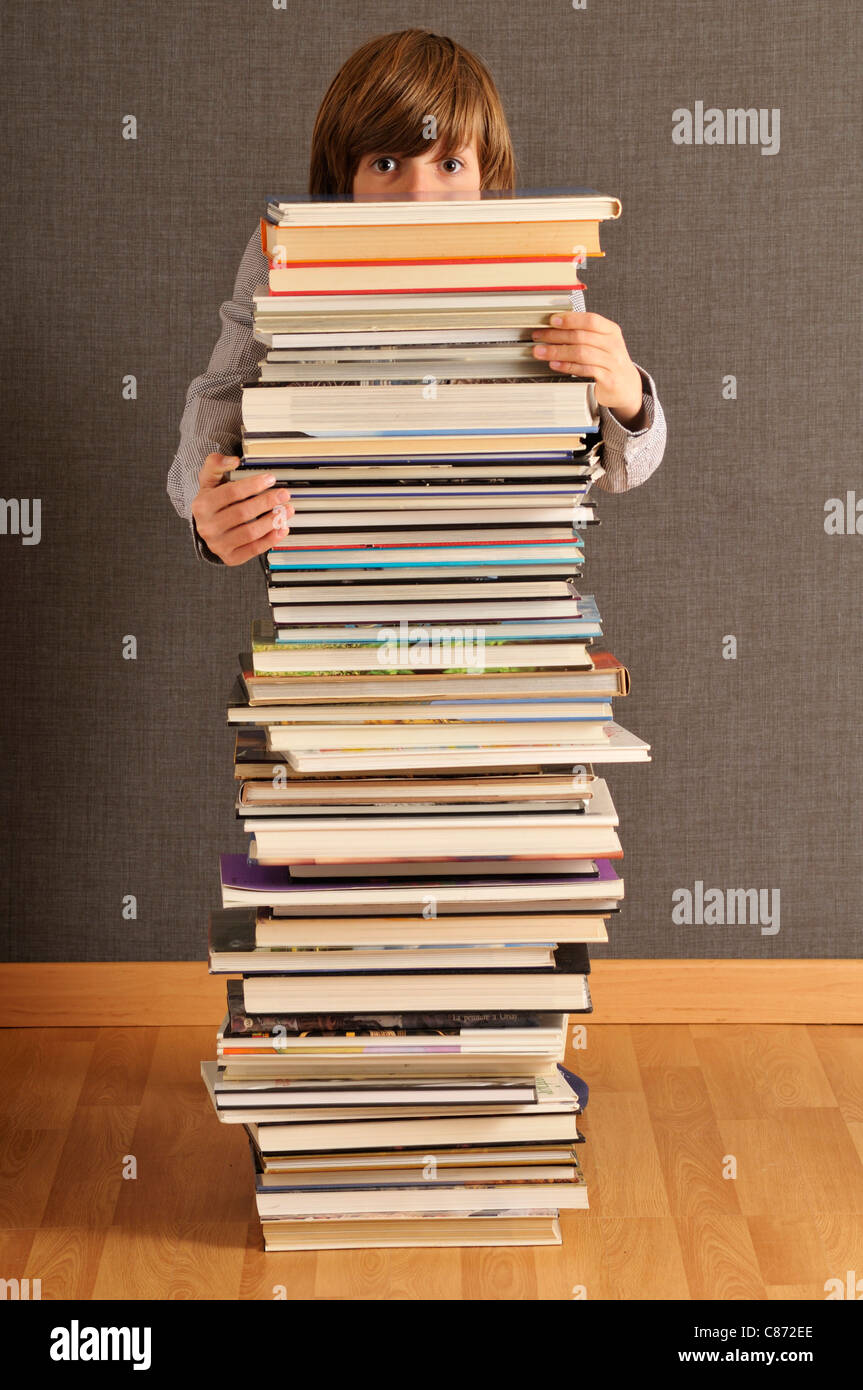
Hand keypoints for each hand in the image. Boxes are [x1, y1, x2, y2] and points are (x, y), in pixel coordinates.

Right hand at [191, 454, 293, 565]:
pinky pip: (254, 550)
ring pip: (250, 532)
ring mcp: (218, 544)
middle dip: (266, 502)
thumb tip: (233, 460)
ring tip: (286, 510)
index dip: (253, 485)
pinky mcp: (230, 558)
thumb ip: (216, 464)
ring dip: (272, 521)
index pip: (231, 493)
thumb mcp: (208, 481)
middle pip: (243, 513)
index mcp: (202, 505)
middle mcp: (208, 527)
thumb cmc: (212, 502)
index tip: (270, 479)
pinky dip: (271, 539)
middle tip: (283, 494)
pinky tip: (282, 528)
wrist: (206, 528)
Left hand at [532, 311, 644, 426]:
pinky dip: (567, 366)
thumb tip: (555, 326)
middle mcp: (613, 345)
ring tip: (540, 352)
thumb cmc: (609, 362)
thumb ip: (584, 334)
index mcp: (611, 331)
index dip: (570, 319)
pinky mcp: (608, 379)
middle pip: (581, 336)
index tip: (552, 320)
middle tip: (538, 336)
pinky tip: (554, 365)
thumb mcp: (602, 343)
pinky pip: (584, 370)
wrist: (626, 386)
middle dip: (556, 336)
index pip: (590, 320)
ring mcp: (612, 362)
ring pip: (581, 353)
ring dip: (557, 351)